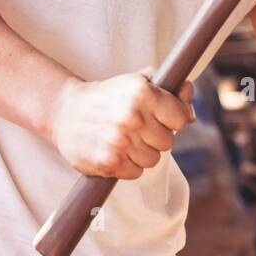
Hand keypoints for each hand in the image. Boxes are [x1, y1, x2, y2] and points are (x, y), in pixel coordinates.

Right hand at [49, 69, 194, 178]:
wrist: (64, 111)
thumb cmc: (108, 97)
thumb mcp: (138, 83)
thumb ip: (171, 91)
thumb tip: (191, 114)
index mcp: (143, 93)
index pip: (181, 118)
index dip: (172, 119)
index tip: (159, 117)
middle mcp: (132, 116)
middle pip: (168, 141)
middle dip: (155, 137)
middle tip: (136, 128)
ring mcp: (120, 141)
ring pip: (153, 159)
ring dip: (142, 153)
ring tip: (124, 139)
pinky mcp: (108, 162)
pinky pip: (136, 172)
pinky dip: (127, 166)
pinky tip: (114, 151)